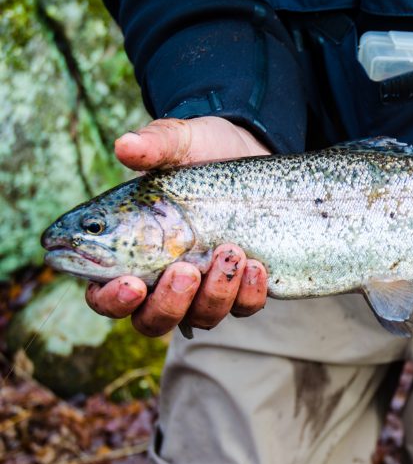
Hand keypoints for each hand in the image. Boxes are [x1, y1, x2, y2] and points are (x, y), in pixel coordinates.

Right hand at [86, 117, 269, 335]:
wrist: (252, 151)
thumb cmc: (202, 150)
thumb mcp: (180, 142)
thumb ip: (154, 146)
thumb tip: (127, 145)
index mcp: (128, 252)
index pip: (104, 295)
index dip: (112, 300)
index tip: (131, 283)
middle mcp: (163, 279)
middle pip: (151, 321)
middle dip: (169, 303)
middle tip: (186, 269)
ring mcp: (205, 287)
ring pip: (201, 318)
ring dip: (215, 294)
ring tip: (230, 251)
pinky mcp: (242, 285)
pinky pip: (244, 307)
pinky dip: (249, 293)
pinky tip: (256, 265)